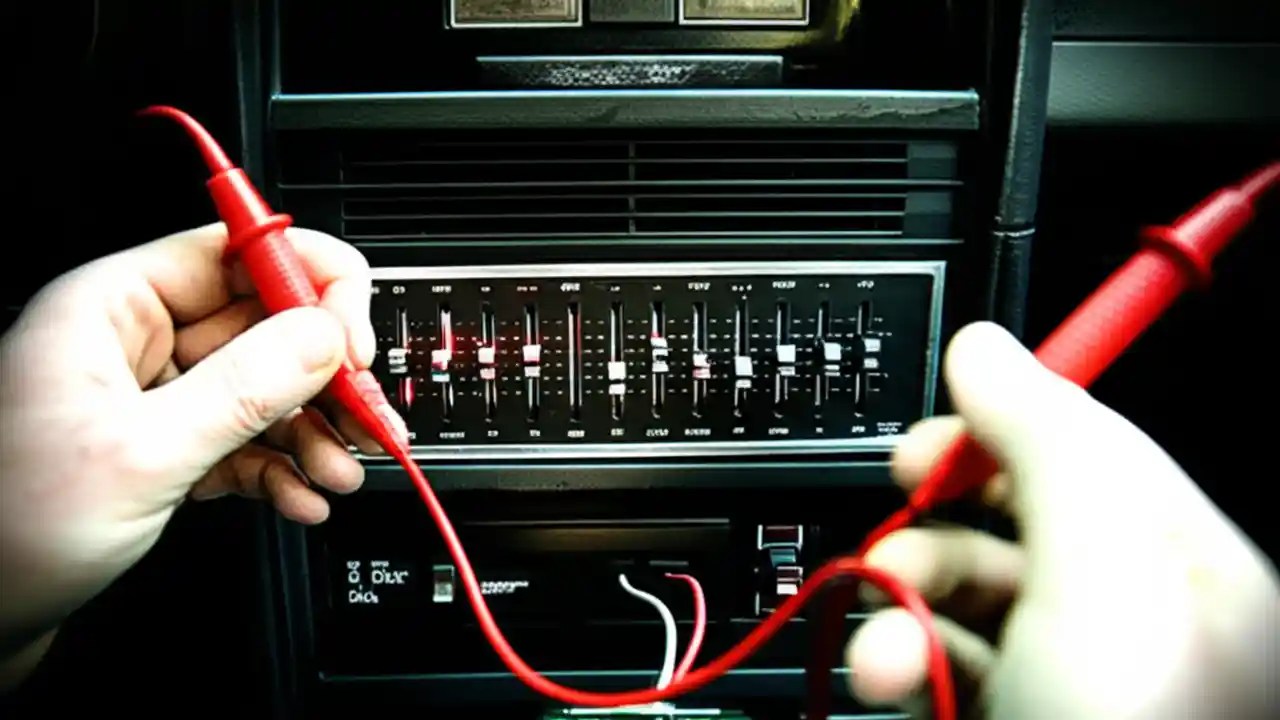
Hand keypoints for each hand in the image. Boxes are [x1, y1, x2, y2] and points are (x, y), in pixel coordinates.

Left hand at [0, 224, 388, 677]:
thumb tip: (323, 334)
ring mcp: (152, 399)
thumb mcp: (140, 453)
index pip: (235, 252)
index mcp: (112, 307)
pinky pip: (245, 441)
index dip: (308, 283)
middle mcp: (135, 343)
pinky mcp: (164, 450)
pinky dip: (282, 468)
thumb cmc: (6, 532)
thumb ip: (243, 389)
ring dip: (312, 433)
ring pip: (263, 389)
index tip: (352, 337)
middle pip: (262, 326)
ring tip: (338, 473)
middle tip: (367, 417)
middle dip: (323, 376)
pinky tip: (301, 496)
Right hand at [846, 322, 1279, 718]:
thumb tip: (985, 349)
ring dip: (902, 603)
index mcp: (1184, 564)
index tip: (931, 436)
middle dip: (931, 527)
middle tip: (896, 539)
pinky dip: (900, 660)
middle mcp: (1129, 622)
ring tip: (885, 642)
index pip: (1091, 451)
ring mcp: (1064, 680)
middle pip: (1009, 524)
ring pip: (962, 599)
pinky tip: (889, 673)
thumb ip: (1045, 443)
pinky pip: (938, 665)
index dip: (1002, 427)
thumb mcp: (1098, 572)